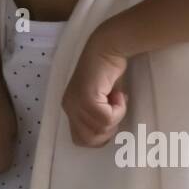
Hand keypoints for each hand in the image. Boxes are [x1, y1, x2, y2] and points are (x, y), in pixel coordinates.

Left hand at [62, 29, 128, 147]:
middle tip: (115, 109)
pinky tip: (117, 94)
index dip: (100, 136)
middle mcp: (69, 107)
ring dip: (116, 115)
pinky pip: (106, 118)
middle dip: (109, 129)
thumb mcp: (103, 101)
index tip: (111, 118)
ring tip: (116, 98)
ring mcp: (76, 102)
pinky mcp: (86, 97)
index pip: (81, 140)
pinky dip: (119, 109)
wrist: (108, 48)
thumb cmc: (109, 73)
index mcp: (71, 109)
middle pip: (90, 139)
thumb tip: (105, 133)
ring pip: (101, 128)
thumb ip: (98, 117)